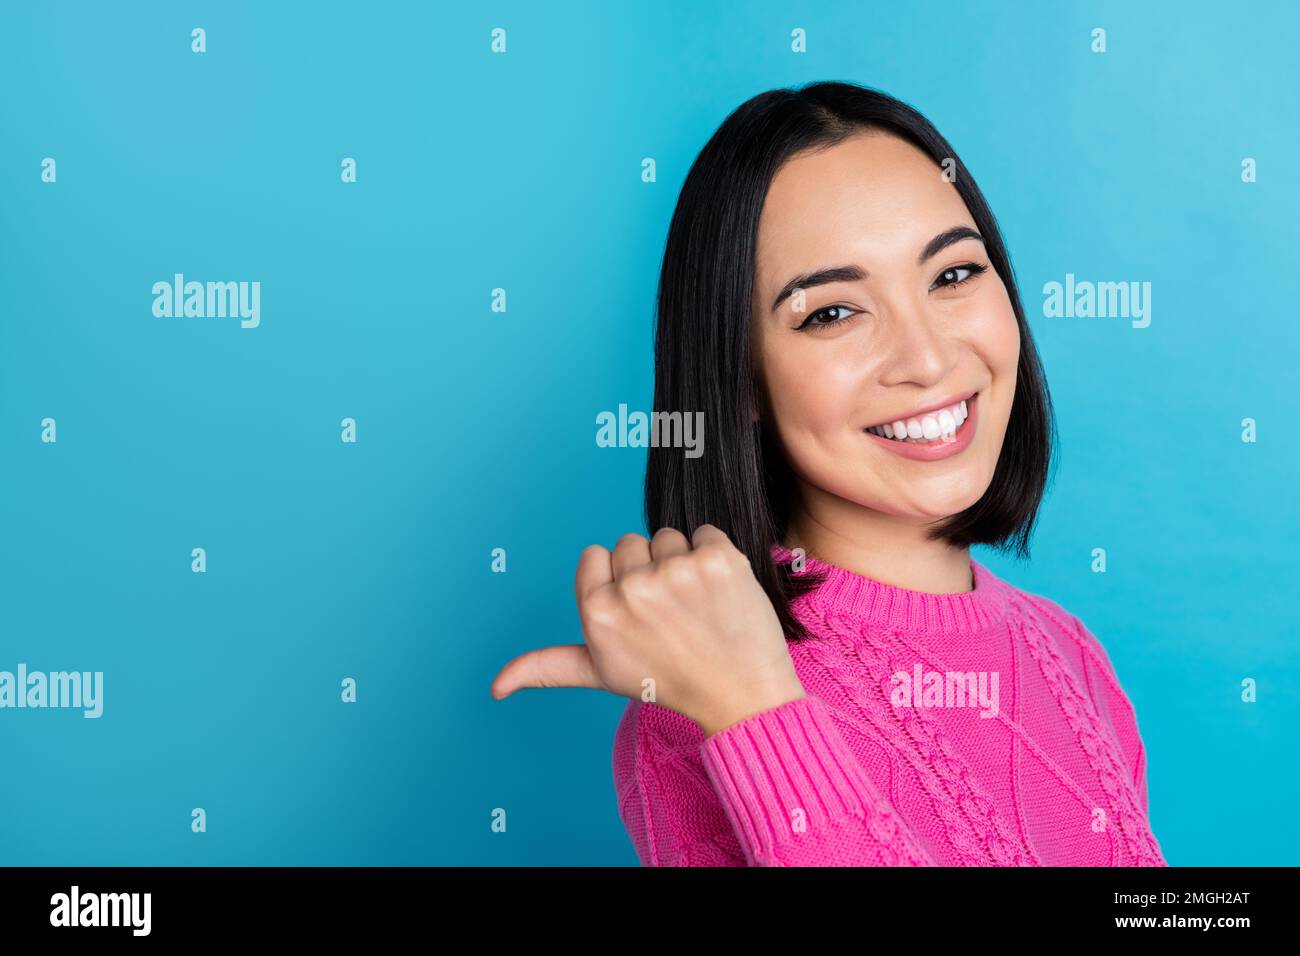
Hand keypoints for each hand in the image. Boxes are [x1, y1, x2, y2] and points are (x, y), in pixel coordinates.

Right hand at [490, 524, 804, 735]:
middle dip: (649, 570)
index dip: (617, 580)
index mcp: (597, 612)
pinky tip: (720, 594)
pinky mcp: (720, 558)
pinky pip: (706, 531)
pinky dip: (716, 556)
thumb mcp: (602, 673)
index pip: (596, 555)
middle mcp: (633, 590)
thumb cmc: (668, 681)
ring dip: (683, 563)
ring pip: (669, 536)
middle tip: (671, 615)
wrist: (741, 695)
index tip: (638, 613)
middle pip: (631, 542)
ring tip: (696, 607)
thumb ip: (547, 667)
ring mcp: (678, 572)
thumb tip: (494, 687)